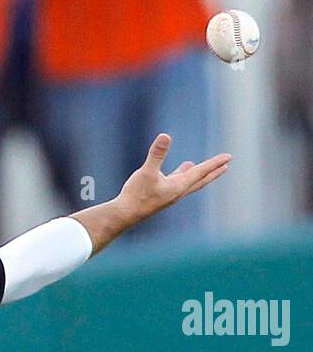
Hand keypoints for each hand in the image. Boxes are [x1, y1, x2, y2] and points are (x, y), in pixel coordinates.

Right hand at [73, 134, 230, 254]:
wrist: (123, 215)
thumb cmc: (136, 195)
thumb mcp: (147, 171)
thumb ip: (156, 154)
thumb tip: (165, 136)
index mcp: (178, 186)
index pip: (201, 172)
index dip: (214, 163)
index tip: (228, 157)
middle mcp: (177, 192)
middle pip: (200, 180)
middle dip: (213, 171)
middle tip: (226, 165)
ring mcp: (168, 196)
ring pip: (187, 183)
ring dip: (196, 175)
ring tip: (197, 167)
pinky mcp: (159, 197)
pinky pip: (174, 184)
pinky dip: (178, 176)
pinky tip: (174, 174)